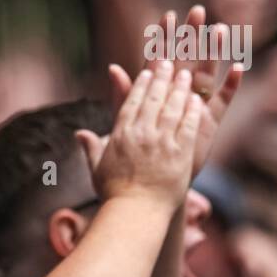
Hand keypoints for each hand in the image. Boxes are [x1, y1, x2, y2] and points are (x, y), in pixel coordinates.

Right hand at [81, 56, 201, 208]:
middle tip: (169, 62)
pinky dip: (192, 110)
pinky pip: (188, 125)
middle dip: (162, 77)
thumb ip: (92, 147)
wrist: (134, 213)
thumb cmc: (114, 194)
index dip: (141, 84)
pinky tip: (197, 99)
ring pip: (172, 107)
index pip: (132, 102)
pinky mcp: (180, 153)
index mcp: (121, 135)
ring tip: (186, 74)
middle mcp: (141, 134)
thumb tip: (80, 133)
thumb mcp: (98, 169)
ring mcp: (162, 142)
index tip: (148, 71)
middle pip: (153, 98)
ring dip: (179, 88)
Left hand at [108, 5, 242, 179]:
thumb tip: (112, 68)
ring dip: (213, 53)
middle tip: (197, 11)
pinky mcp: (209, 121)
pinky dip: (232, 85)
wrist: (152, 180)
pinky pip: (224, 100)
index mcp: (158, 92)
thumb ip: (122, 95)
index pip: (160, 58)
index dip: (163, 38)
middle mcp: (179, 94)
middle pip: (186, 59)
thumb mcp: (126, 121)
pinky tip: (239, 68)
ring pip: (207, 74)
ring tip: (219, 30)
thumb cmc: (137, 151)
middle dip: (191, 36)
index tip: (167, 15)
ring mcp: (195, 106)